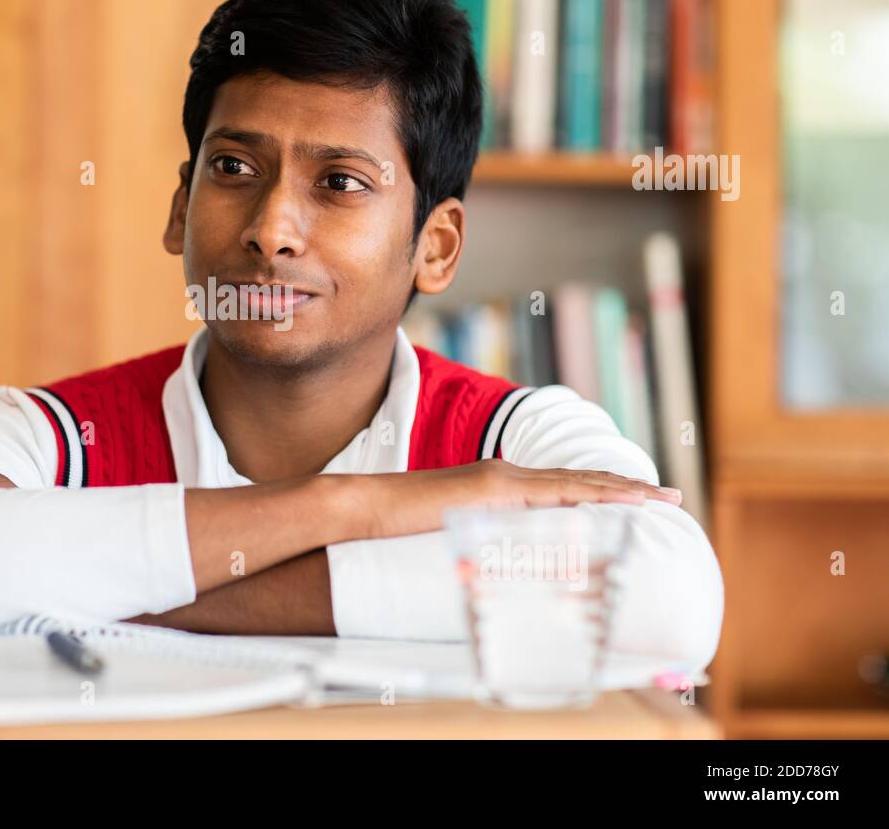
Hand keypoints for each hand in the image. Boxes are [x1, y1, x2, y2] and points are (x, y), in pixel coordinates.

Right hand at [359, 458, 681, 539]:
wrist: (366, 508)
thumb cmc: (399, 527)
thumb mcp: (450, 532)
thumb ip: (478, 537)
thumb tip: (498, 562)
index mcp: (498, 485)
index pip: (561, 487)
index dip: (602, 492)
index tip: (638, 499)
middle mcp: (505, 475)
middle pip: (579, 481)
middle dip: (628, 489)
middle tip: (670, 496)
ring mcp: (500, 480)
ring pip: (574, 483)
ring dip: (620, 491)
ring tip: (658, 498)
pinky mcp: (492, 490)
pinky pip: (552, 493)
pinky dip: (589, 496)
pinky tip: (615, 503)